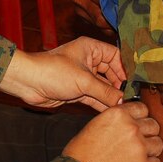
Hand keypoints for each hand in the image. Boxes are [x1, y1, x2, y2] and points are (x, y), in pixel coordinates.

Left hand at [0, 37, 126, 111]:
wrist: (28, 82)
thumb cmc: (53, 71)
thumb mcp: (84, 81)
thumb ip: (106, 92)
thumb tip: (124, 101)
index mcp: (91, 48)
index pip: (116, 56)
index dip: (126, 69)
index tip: (135, 83)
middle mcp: (89, 61)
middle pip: (112, 73)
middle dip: (120, 86)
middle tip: (130, 99)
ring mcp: (83, 77)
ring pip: (103, 88)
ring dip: (112, 98)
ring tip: (124, 109)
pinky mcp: (77, 91)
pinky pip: (94, 97)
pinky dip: (102, 104)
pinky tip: (112, 112)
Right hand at [62, 102, 161, 161]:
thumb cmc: (81, 152)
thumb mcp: (94, 124)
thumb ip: (115, 119)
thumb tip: (128, 119)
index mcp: (119, 114)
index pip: (142, 108)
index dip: (140, 117)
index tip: (137, 123)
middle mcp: (132, 128)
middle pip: (153, 125)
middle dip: (147, 133)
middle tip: (138, 141)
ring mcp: (139, 148)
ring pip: (158, 144)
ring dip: (151, 149)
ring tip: (139, 155)